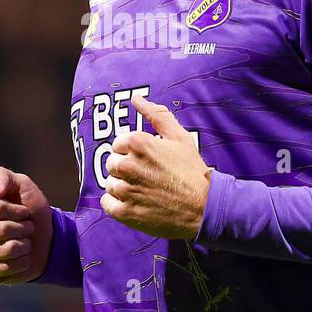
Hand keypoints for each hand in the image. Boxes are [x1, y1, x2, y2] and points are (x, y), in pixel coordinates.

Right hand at [0, 166, 52, 283]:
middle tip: (27, 228)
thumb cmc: (30, 208)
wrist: (45, 237)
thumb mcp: (22, 184)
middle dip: (21, 230)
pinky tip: (21, 259)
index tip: (24, 211)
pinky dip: (16, 265)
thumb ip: (2, 177)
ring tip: (25, 243)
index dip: (13, 211)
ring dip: (22, 247)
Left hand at [100, 94, 211, 240]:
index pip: (118, 144)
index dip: (131, 152)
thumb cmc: (192, 171)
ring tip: (143, 190)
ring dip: (122, 186)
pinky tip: (134, 202)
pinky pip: (107, 204)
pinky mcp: (125, 212)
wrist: (203, 207)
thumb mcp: (179, 137)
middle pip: (111, 163)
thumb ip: (156, 115)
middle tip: (146, 176)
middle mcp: (128, 165)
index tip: (146, 161)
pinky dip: (117, 204)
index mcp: (138, 143)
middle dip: (125, 168)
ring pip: (109, 184)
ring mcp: (125, 190)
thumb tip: (136, 99)